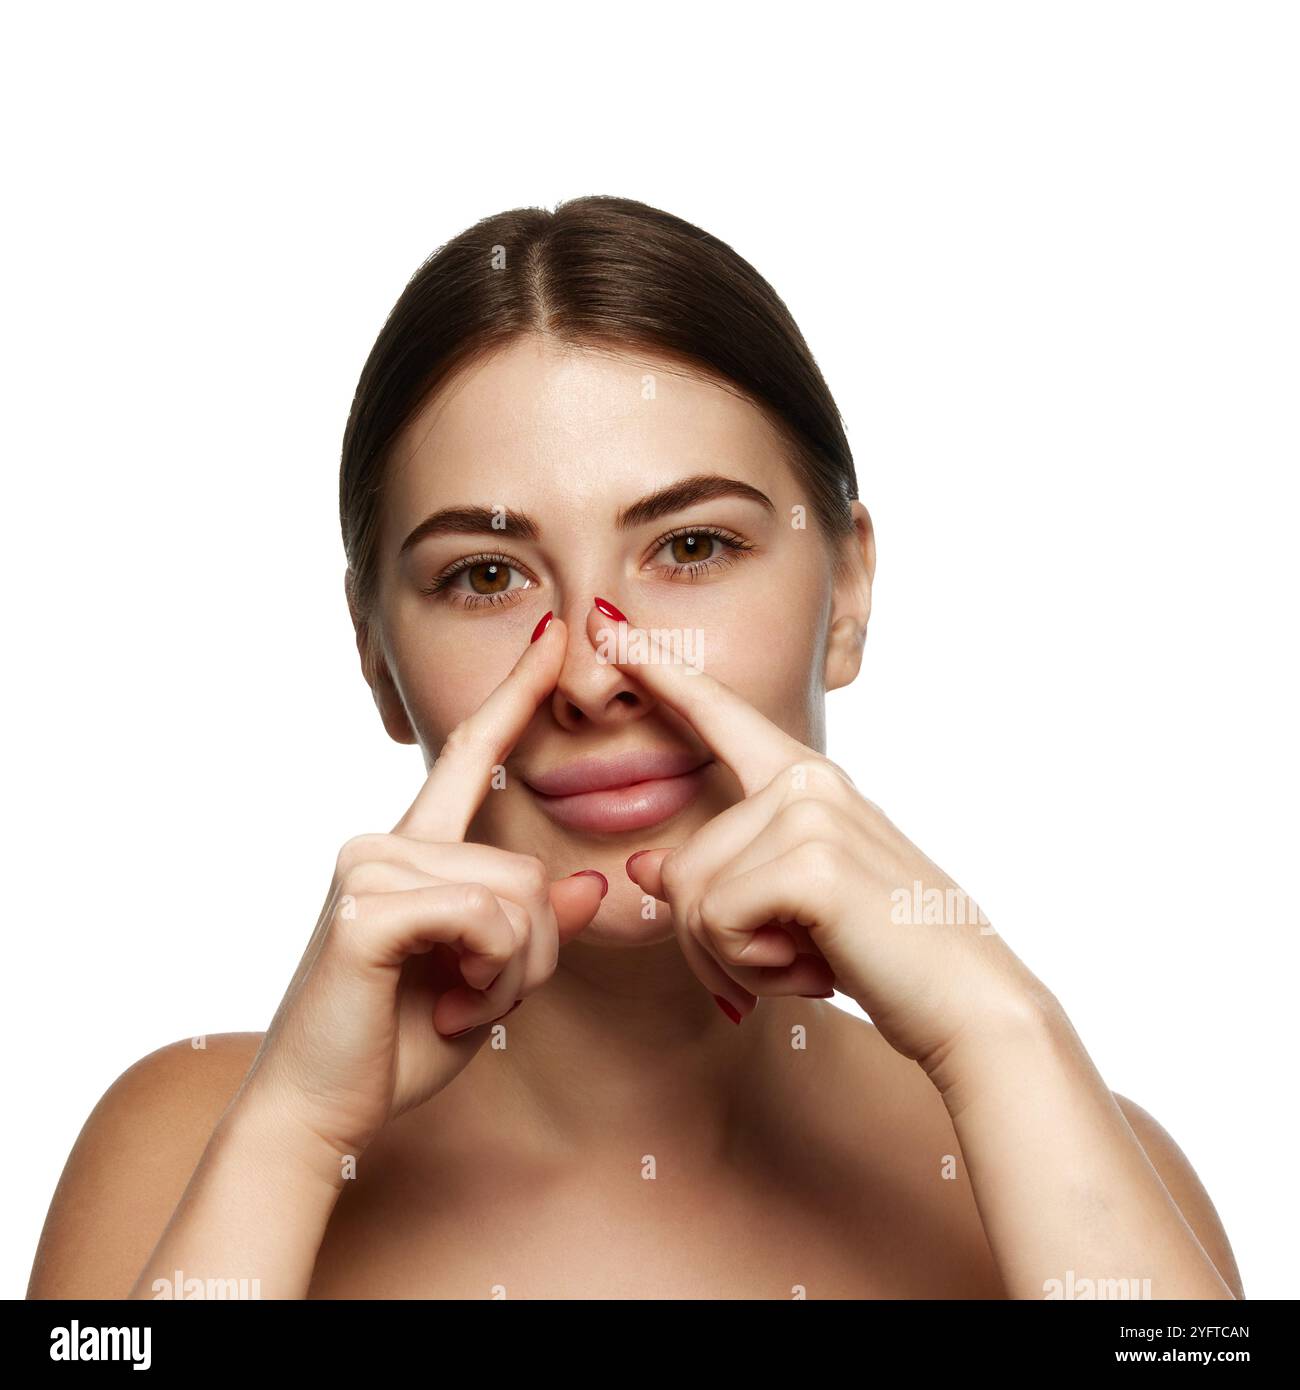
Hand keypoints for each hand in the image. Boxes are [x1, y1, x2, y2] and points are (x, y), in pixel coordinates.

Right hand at [240, 616, 604, 1158]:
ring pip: (517, 896)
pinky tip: (450, 1007)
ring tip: (460, 1006)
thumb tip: (587, 883)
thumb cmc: (398, 1041)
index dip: (517, 693)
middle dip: (533, 954)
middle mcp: (385, 842)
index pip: (473, 754)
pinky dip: (492, 976)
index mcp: (412, 850)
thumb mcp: (487, 978)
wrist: (318, 1111)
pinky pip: (485, 919)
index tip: (554, 636)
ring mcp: (370, 866)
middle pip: (527, 870)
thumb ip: (532, 926)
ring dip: (513, 973)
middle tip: (481, 1000)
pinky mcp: (366, 905)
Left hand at [597, 606, 1044, 1070]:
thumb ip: (719, 877)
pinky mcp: (810, 859)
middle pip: (683, 864)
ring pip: (691, 897)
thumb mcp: (789, 909)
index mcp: (804, 780)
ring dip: (737, 960)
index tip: (604, 624)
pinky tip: (814, 969)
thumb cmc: (886, 956)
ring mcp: (809, 810)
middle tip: (790, 961)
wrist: (971, 1007)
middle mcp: (804, 779)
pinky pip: (716, 921)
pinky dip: (753, 967)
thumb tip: (643, 864)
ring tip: (810, 961)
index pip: (717, 714)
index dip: (656, 670)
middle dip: (713, 941)